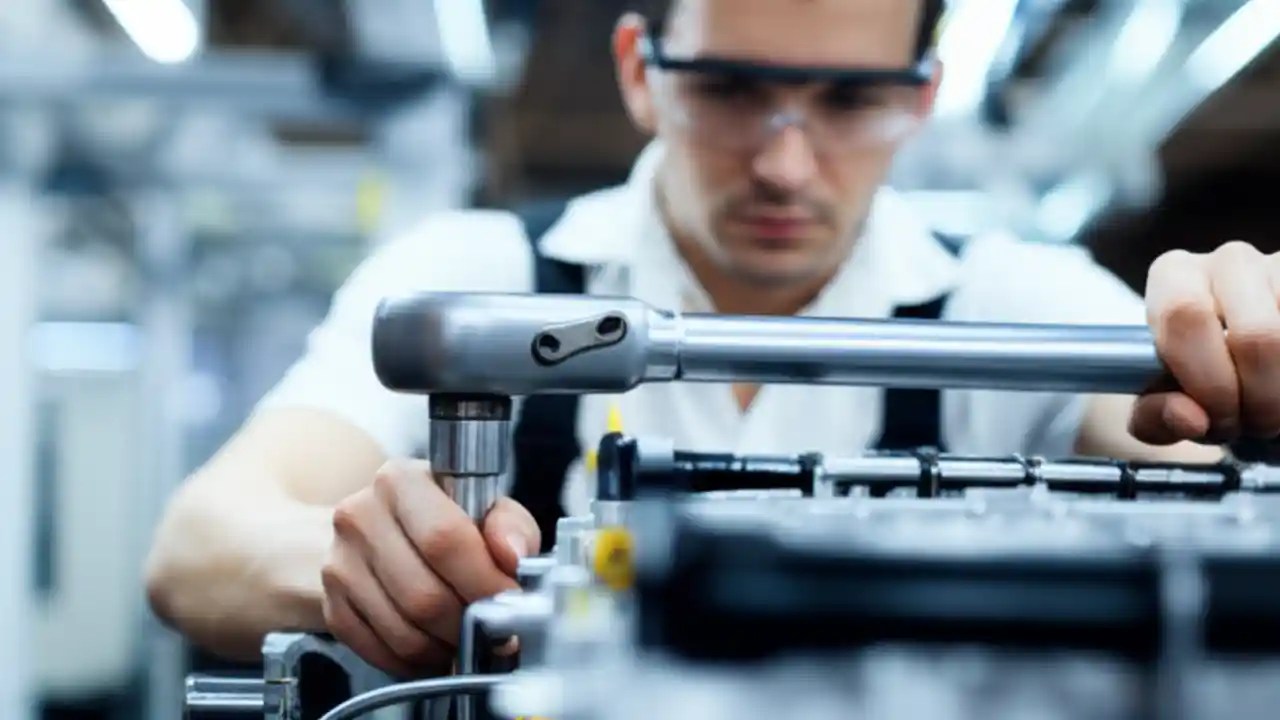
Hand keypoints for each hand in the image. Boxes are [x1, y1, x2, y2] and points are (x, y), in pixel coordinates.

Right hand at [320, 459, 539, 676]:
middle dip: (466, 623)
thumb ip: (510, 527)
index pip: (444, 539)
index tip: (510, 601)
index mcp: (400, 480)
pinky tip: (433, 645)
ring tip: (464, 637)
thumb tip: (514, 558)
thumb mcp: (485, 506)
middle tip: (491, 630)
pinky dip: (414, 660)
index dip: (484, 581)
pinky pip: (378, 650)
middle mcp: (360, 516)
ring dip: (443, 647)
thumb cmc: (443, 517)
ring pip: (402, 631)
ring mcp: (338, 562)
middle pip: (423, 594)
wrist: (379, 528)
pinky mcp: (330, 603)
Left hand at [1133, 242, 1279, 445]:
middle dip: (1259, 400)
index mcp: (1173, 276)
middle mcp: (1229, 260)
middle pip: (1256, 336)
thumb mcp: (1160, 406)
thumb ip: (1154, 418)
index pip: (1185, 317)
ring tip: (1272, 410)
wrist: (1247, 365)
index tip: (1216, 421)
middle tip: (1254, 425)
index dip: (1207, 384)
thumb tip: (1188, 417)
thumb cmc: (1198, 381)